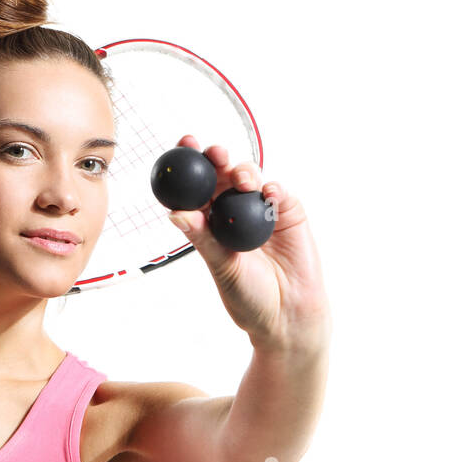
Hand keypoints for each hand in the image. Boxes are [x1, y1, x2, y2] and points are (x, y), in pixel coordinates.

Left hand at [166, 135, 330, 350]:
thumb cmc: (249, 297)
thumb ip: (203, 239)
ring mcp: (261, 210)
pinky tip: (267, 193)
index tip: (182, 146)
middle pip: (222, 175)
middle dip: (216, 158)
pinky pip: (278, 192)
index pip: (196, 189)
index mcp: (210, 223)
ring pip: (249, 179)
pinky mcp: (288, 212)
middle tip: (213, 153)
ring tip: (241, 180)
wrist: (287, 315)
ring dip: (243, 172)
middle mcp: (233, 212)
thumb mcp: (222, 267)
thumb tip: (175, 213)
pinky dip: (272, 188)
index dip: (188, 167)